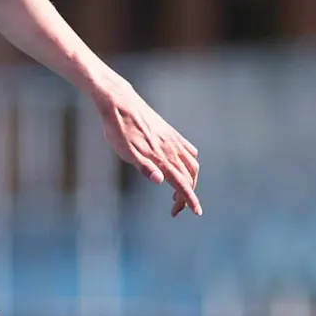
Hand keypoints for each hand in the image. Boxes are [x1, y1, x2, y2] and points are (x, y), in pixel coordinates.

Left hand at [94, 81, 202, 216]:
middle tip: (176, 208)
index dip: (190, 199)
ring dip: (190, 180)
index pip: (182, 183)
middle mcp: (172, 149)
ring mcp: (173, 140)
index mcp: (162, 157)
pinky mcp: (170, 133)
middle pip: (189, 177)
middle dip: (187, 195)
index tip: (197, 212)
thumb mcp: (126, 151)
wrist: (120, 103)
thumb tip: (159, 181)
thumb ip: (143, 167)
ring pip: (192, 164)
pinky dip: (191, 162)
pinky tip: (183, 166)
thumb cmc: (119, 130)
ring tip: (179, 191)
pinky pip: (189, 150)